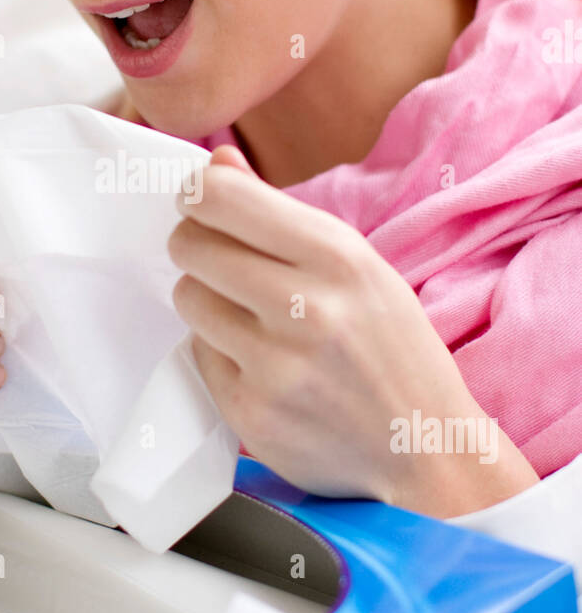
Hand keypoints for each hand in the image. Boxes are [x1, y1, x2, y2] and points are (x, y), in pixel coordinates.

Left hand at [168, 145, 538, 515]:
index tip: (202, 206)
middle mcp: (303, 307)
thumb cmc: (392, 348)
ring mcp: (273, 364)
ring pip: (188, 298)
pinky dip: (220, 352)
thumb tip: (216, 164)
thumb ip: (281, 214)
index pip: (220, 198)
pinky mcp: (249, 411)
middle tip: (220, 261)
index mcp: (336, 256)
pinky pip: (199, 355)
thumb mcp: (358, 265)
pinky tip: (261, 363)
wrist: (426, 448)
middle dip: (196, 245)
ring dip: (206, 300)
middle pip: (191, 245)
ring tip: (247, 315)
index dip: (199, 195)